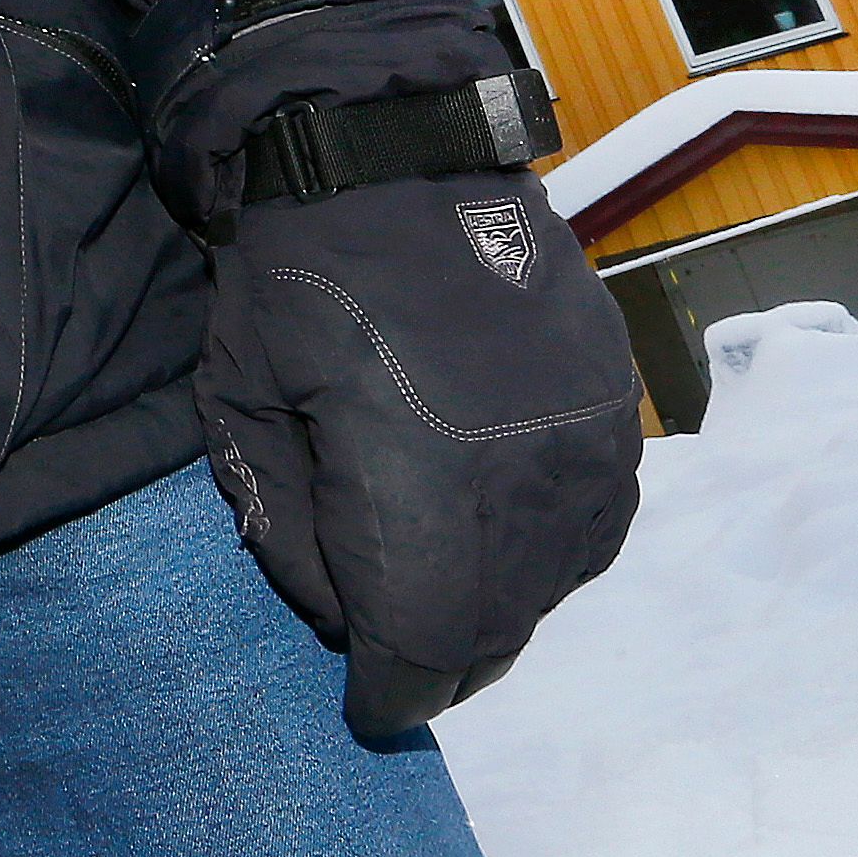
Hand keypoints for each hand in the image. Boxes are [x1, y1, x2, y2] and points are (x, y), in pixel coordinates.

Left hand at [188, 2, 644, 738]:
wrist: (389, 148)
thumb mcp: (242, 407)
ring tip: (443, 591)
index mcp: (420, 483)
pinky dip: (548, 548)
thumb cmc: (293, 277)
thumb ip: (288, 531)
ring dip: (497, 607)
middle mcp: (522, 476)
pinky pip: (596, 521)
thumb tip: (345, 616)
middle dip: (440, 659)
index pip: (421, 646)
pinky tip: (500, 531)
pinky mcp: (615, 404)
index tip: (368, 708)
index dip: (392, 695)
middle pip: (494, 628)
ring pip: (553, 583)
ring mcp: (584, 440)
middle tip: (398, 661)